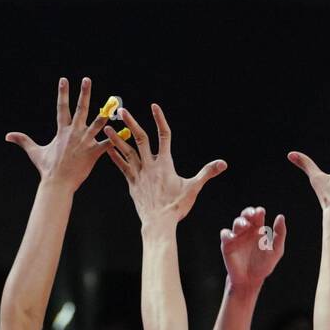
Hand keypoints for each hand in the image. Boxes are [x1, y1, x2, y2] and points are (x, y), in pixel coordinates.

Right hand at [6, 77, 109, 190]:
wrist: (57, 184)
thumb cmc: (47, 169)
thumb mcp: (35, 152)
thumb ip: (24, 141)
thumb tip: (8, 136)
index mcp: (62, 131)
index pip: (62, 107)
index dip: (62, 93)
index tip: (64, 79)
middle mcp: (74, 133)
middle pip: (81, 109)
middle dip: (84, 93)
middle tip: (87, 79)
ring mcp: (85, 142)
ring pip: (98, 123)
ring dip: (106, 113)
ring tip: (113, 102)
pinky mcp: (94, 153)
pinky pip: (107, 143)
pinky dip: (115, 137)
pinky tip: (125, 131)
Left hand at [104, 103, 226, 224]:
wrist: (159, 223)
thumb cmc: (176, 207)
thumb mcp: (193, 188)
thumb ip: (207, 173)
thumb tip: (223, 163)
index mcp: (165, 164)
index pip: (164, 136)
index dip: (160, 120)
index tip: (154, 106)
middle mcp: (150, 165)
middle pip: (140, 139)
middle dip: (131, 123)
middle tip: (122, 110)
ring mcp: (139, 174)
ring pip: (126, 151)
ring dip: (116, 138)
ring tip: (106, 126)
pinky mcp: (132, 184)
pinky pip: (122, 167)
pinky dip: (116, 157)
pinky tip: (108, 149)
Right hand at [220, 206, 285, 291]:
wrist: (250, 280)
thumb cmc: (263, 266)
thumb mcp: (276, 251)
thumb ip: (279, 234)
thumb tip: (280, 216)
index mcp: (258, 230)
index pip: (257, 216)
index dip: (258, 212)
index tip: (260, 212)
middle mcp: (247, 232)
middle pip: (245, 215)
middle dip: (248, 212)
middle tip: (252, 214)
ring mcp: (237, 237)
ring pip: (236, 223)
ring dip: (240, 222)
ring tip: (245, 226)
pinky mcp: (227, 245)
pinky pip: (225, 234)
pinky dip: (228, 233)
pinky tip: (233, 237)